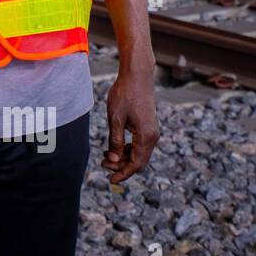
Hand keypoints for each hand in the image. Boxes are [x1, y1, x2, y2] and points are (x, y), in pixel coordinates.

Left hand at [103, 62, 158, 182]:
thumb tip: (113, 159)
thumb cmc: (125, 94)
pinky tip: (114, 146)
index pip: (136, 164)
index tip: (111, 179)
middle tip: (102, 162)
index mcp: (146, 136)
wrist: (137, 76)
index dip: (123, 173)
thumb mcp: (115, 119)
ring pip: (139, 153)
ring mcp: (152, 131)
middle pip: (139, 161)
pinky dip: (127, 148)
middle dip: (121, 166)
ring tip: (105, 155)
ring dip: (123, 157)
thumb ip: (115, 141)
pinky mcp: (148, 126)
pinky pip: (139, 144)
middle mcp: (152, 136)